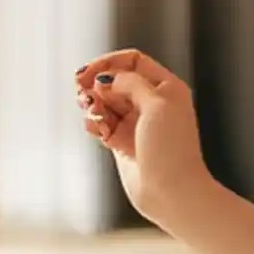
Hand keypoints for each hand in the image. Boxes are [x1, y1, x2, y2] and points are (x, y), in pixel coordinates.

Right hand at [74, 50, 210, 229]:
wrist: (171, 192)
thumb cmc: (171, 149)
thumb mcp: (156, 104)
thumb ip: (130, 83)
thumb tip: (106, 78)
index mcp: (165, 88)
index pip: (132, 61)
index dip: (108, 64)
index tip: (88, 74)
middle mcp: (150, 103)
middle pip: (114, 81)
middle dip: (95, 85)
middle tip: (82, 94)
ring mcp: (135, 124)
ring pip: (105, 103)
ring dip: (92, 105)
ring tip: (91, 114)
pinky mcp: (122, 143)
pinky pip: (101, 124)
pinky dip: (93, 123)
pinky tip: (94, 129)